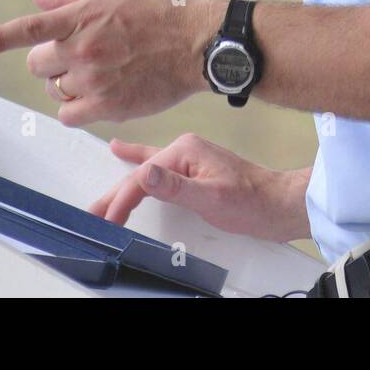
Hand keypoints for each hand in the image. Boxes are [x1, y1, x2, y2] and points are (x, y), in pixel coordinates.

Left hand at [0, 0, 219, 125]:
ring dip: (67, 82)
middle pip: (38, 65)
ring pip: (55, 90)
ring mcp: (93, 81)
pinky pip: (70, 115)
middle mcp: (81, 51)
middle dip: (49, 59)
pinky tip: (97, 93)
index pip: (28, 29)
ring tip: (98, 70)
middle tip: (77, 53)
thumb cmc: (155, 10)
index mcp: (79, 18)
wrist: (193, 43)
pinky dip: (76, 107)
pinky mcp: (108, 107)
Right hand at [88, 133, 311, 243]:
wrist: (277, 203)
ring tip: (99, 198)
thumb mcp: (211, 197)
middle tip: (92, 216)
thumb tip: (144, 173)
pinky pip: (156, 165)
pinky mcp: (191, 167)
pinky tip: (122, 151)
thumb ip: (175, 187)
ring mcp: (187, 157)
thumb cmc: (251, 201)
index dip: (122, 200)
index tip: (109, 220)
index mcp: (184, 151)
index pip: (142, 176)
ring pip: (144, 172)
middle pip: (139, 173)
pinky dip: (137, 160)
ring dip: (121, 185)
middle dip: (114, 195)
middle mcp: (183, 149)